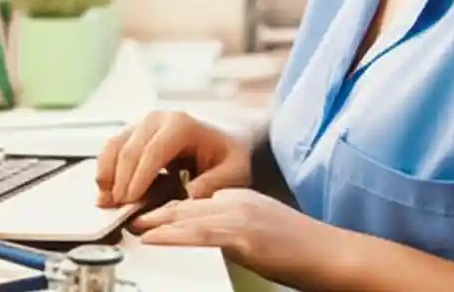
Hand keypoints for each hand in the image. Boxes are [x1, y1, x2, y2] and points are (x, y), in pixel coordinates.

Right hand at [95, 111, 250, 206]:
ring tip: (106, 201)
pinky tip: (105, 190)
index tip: (130, 201)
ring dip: (107, 174)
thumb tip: (188, 197)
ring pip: (116, 146)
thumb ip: (213, 185)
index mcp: (182, 124)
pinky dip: (106, 169)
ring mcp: (144, 124)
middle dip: (121, 181)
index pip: (153, 151)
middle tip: (118, 208)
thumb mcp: (232, 173)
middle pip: (130, 149)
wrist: (229, 143)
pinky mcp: (135, 134)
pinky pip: (113, 148)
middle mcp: (159, 119)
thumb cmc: (231, 157)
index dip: (139, 178)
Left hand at [132, 188, 329, 282]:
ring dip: (151, 220)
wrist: (332, 255)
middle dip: (149, 210)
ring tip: (127, 224)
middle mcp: (235, 201)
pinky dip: (170, 233)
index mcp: (237, 198)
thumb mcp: (257, 233)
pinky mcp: (246, 234)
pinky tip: (151, 236)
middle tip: (121, 215)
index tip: (138, 216)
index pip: (189, 201)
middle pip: (181, 204)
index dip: (160, 208)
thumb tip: (202, 238)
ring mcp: (240, 215)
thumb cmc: (300, 251)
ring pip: (185, 214)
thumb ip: (229, 230)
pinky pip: (199, 232)